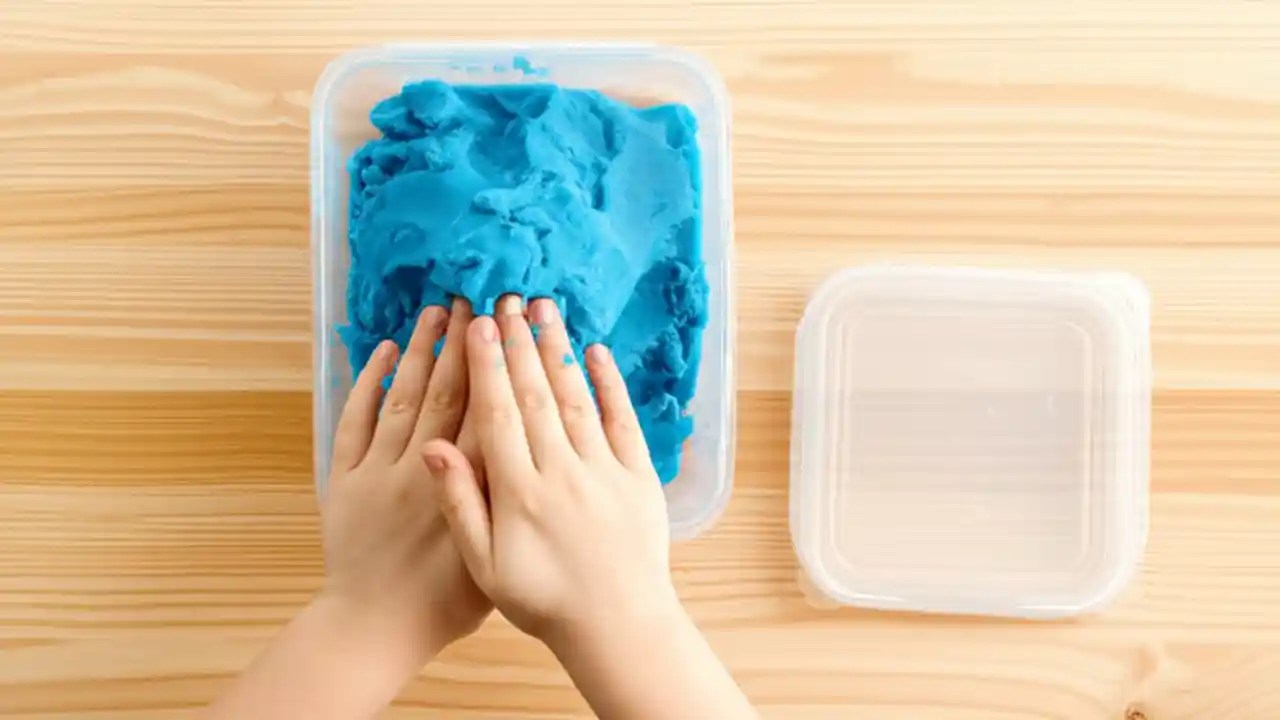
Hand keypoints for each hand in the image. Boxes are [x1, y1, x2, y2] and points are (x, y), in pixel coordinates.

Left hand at [322, 297, 490, 672]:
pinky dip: (369, 383)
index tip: (509, 325)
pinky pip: (356, 420)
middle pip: (449, 392)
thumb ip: (508, 500)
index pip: (488, 411)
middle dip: (464, 342)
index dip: (499, 364)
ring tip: (438, 309)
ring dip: (423, 350)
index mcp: (469, 486)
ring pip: (405, 396)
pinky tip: (386, 351)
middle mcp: (426, 468)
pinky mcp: (346, 478)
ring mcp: (382, 470)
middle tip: (478, 296)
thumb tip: (527, 450)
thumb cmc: (445, 601)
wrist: (376, 627)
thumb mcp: (495, 556)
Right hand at [422, 295, 677, 644]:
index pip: (498, 414)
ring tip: (545, 309)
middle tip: (507, 299)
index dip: (487, 366)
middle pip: (537, 395)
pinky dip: (610, 384)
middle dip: (520, 343)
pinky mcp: (638, 476)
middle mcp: (562, 472)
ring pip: (577, 398)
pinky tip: (596, 351)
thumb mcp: (486, 564)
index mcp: (520, 492)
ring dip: (559, 351)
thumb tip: (431, 447)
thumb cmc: (544, 600)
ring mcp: (604, 470)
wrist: (617, 625)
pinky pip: (622, 421)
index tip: (478, 326)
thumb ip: (460, 503)